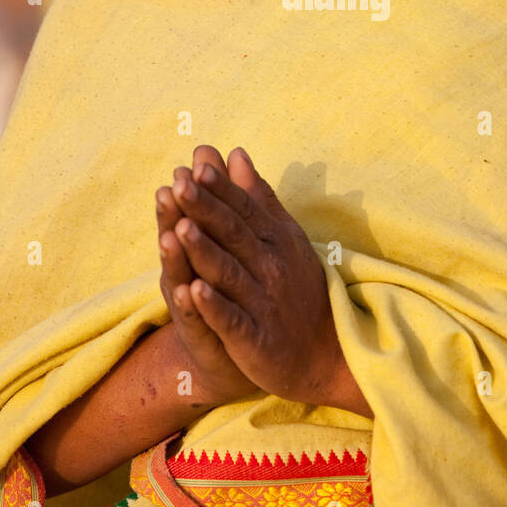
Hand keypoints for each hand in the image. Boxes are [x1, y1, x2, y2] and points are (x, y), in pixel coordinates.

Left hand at [168, 147, 369, 413]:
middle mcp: (270, 267)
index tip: (197, 166)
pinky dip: (214, 307)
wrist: (326, 353)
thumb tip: (235, 153)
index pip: (243, 209)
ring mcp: (263, 303)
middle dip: (206, 210)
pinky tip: (193, 291)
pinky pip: (232, 320)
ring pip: (229, 273)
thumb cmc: (298, 287)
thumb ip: (257, 196)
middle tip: (181, 185)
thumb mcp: (283, 235)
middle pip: (233, 234)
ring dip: (205, 252)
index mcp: (274, 239)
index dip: (220, 189)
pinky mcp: (255, 339)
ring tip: (180, 230)